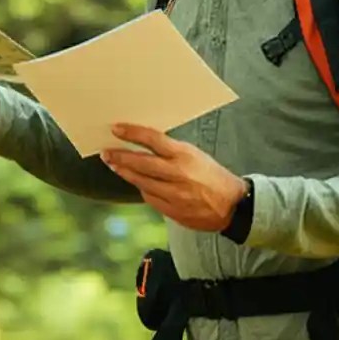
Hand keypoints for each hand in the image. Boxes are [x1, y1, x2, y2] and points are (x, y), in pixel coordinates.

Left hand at [101, 123, 248, 232]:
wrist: (232, 205)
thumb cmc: (213, 176)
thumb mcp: (195, 155)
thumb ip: (171, 152)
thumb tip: (146, 146)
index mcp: (184, 155)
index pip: (152, 139)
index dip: (132, 133)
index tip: (116, 129)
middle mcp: (177, 174)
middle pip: (141, 163)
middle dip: (120, 157)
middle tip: (107, 153)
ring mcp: (174, 194)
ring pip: (141, 182)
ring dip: (125, 173)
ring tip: (115, 166)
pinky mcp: (172, 211)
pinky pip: (150, 198)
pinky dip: (142, 189)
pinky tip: (137, 183)